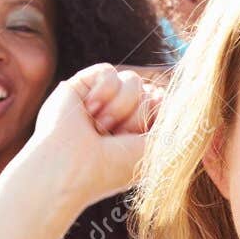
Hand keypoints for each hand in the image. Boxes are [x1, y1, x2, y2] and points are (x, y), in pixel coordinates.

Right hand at [22, 64, 161, 207]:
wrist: (71, 168)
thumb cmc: (111, 167)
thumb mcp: (153, 150)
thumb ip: (169, 123)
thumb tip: (166, 93)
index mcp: (135, 131)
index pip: (160, 106)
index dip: (155, 118)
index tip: (137, 141)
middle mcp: (118, 114)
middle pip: (149, 92)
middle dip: (136, 116)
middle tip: (113, 137)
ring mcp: (100, 99)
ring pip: (132, 80)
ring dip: (119, 107)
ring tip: (99, 126)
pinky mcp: (81, 85)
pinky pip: (108, 71)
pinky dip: (103, 91)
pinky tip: (89, 110)